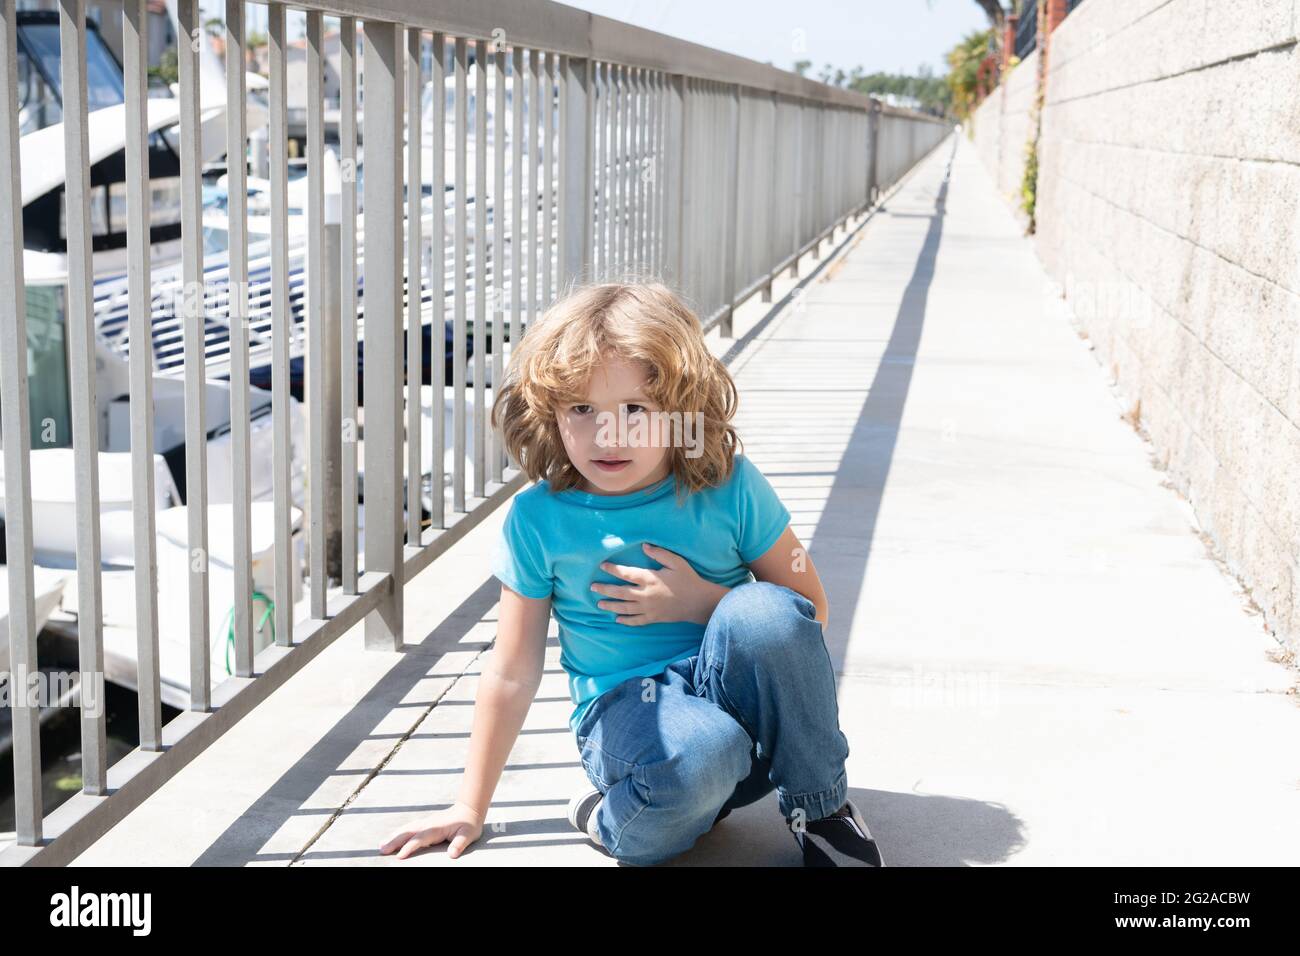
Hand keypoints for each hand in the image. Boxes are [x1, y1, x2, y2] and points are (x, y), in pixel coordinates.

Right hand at [379, 800, 484, 859]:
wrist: (469, 809)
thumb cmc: (469, 824)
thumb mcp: (468, 834)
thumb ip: (460, 844)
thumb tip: (452, 854)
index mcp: (436, 827)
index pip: (420, 838)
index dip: (410, 847)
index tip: (399, 856)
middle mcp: (428, 824)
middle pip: (408, 832)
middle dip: (395, 841)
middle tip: (382, 849)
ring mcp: (425, 823)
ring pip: (406, 829)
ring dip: (393, 836)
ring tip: (381, 845)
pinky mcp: (425, 824)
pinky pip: (409, 828)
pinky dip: (398, 833)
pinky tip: (391, 838)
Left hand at [591, 543, 728, 626]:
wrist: (698, 602)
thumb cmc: (688, 579)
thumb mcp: (676, 562)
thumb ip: (660, 553)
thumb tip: (644, 546)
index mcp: (650, 579)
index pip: (626, 573)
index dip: (613, 569)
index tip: (602, 566)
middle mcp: (645, 595)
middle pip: (620, 592)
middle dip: (604, 589)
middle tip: (592, 587)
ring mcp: (648, 608)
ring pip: (624, 608)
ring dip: (610, 606)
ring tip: (599, 604)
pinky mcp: (653, 618)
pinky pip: (636, 621)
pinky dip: (625, 621)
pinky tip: (617, 619)